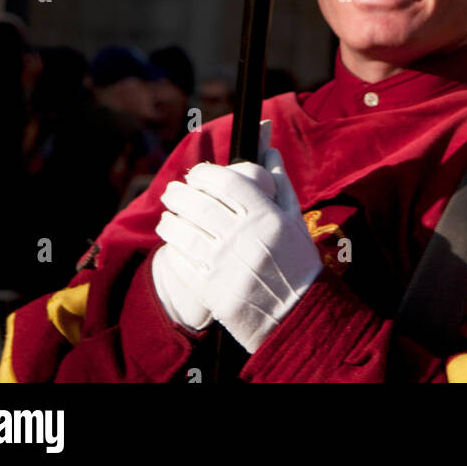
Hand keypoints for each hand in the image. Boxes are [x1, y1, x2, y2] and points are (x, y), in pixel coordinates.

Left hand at [152, 123, 321, 351]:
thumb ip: (279, 183)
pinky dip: (173, 249)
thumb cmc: (298, 263)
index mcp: (266, 216)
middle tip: (172, 190)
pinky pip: (183, 262)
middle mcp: (244, 237)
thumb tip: (268, 149)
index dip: (205, 173)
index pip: (226, 182)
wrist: (298, 316)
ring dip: (170, 220)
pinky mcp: (212, 290)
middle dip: (180, 193)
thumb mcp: (295, 220)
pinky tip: (173, 243)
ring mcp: (225, 265)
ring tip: (167, 216)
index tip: (196, 173)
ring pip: (185, 232)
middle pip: (199, 204)